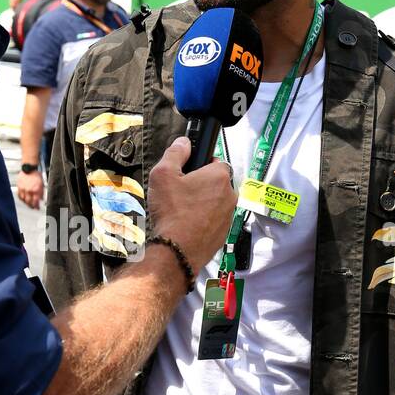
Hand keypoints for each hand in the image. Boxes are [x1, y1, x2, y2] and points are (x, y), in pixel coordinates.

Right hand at [17, 169, 43, 208]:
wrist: (29, 168)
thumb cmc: (36, 175)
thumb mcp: (42, 184)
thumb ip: (41, 193)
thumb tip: (41, 200)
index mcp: (36, 189)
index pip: (36, 201)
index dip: (36, 206)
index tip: (37, 208)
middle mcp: (29, 190)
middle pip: (29, 202)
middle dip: (31, 206)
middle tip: (33, 207)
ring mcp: (23, 189)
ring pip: (23, 200)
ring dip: (26, 203)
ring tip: (28, 203)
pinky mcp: (19, 187)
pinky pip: (19, 196)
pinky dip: (21, 198)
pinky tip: (23, 199)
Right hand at [146, 136, 236, 275]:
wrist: (177, 252)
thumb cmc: (171, 211)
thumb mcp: (163, 174)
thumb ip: (175, 153)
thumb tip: (184, 141)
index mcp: (220, 176)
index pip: (215, 160)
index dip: (199, 164)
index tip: (186, 173)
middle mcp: (231, 195)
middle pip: (216, 182)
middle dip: (201, 184)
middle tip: (180, 193)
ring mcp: (229, 216)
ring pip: (216, 202)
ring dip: (203, 203)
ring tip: (181, 212)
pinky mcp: (224, 233)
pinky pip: (214, 220)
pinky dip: (203, 220)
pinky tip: (186, 226)